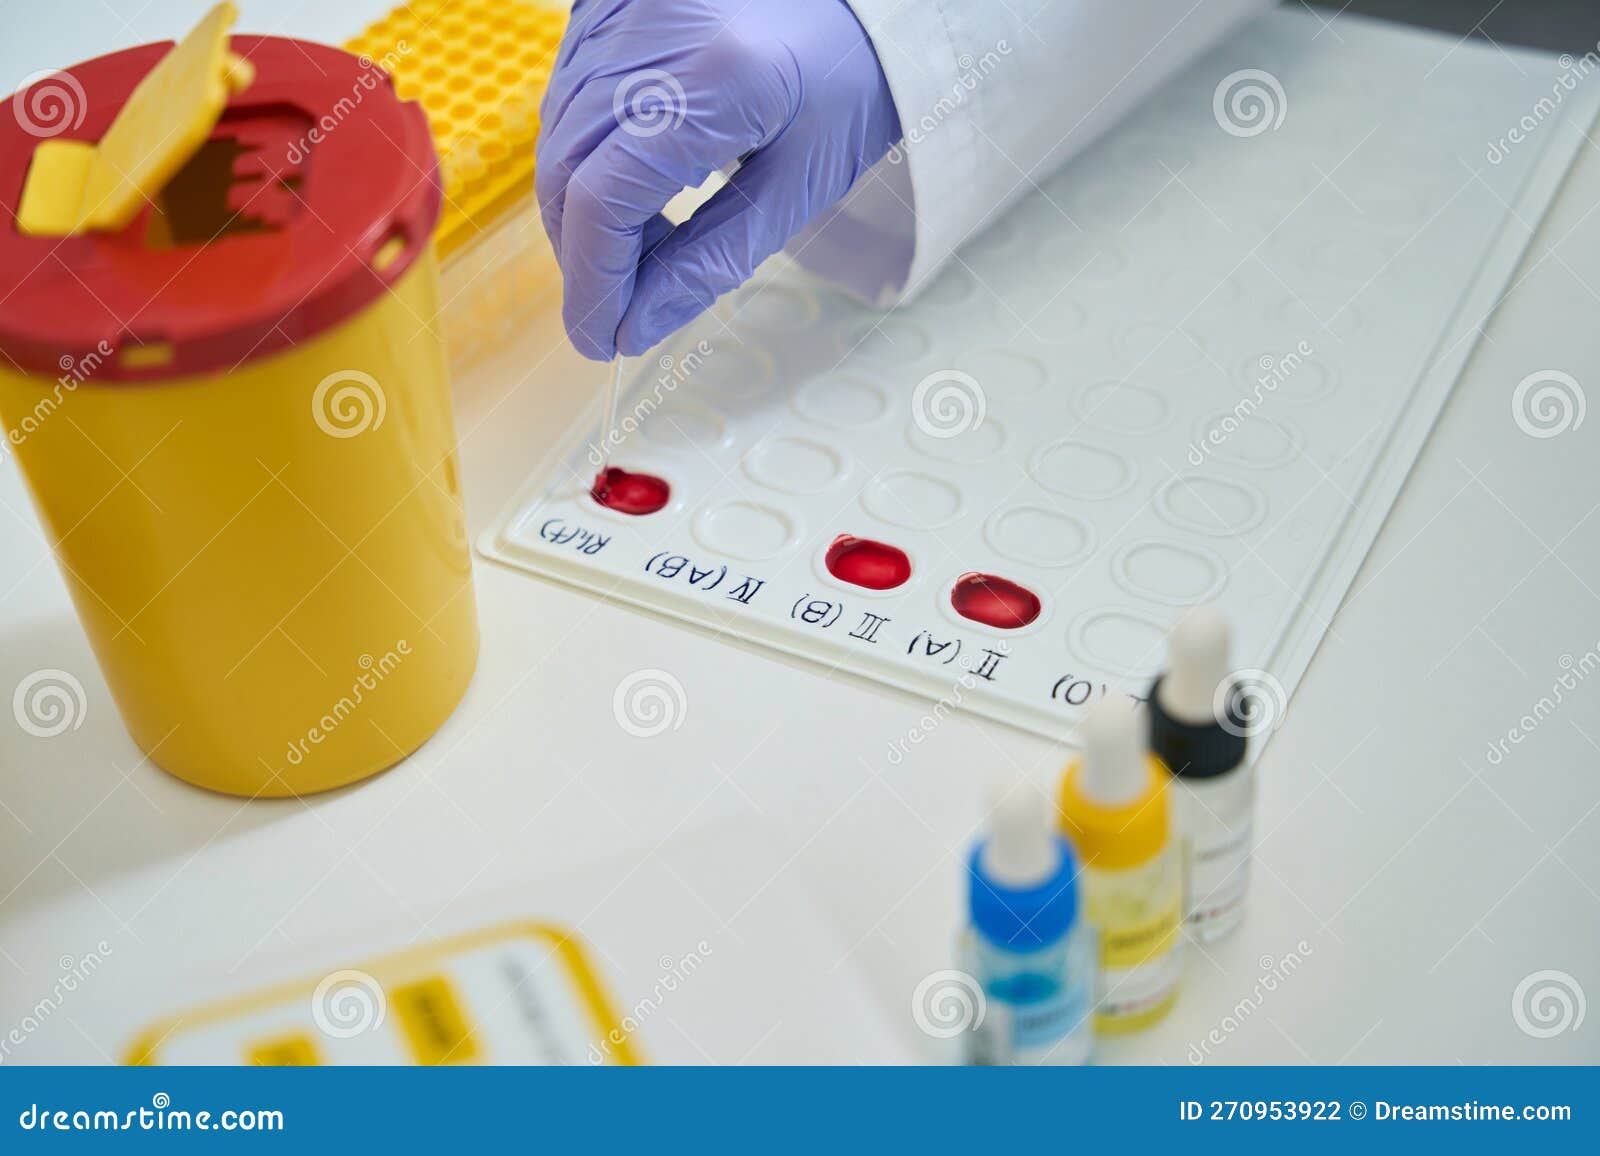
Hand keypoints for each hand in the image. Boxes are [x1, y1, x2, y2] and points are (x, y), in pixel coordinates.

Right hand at [536, 0, 900, 359]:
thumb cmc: (847, 78)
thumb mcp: (800, 182)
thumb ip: (714, 258)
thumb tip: (636, 328)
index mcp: (712, 82)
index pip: (605, 202)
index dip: (594, 284)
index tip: (602, 341)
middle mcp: (646, 40)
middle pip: (566, 175)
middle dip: (586, 258)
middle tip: (624, 308)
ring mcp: (615, 15)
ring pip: (557, 141)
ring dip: (585, 213)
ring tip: (646, 247)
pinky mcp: (603, 7)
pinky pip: (567, 101)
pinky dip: (587, 161)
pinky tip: (639, 187)